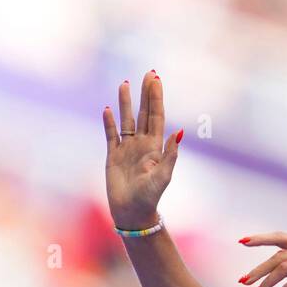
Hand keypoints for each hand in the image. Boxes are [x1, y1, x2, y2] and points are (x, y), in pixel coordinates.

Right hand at [103, 73, 182, 228]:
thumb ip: (170, 154)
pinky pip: (111, 135)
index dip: (156, 97)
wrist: (132, 212)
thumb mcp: (163, 176)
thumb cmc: (150, 197)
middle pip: (143, 113)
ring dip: (125, 102)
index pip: (156, 116)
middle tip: (148, 74)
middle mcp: (142, 144)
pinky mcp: (113, 156)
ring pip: (126, 120)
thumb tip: (178, 132)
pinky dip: (109, 122)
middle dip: (145, 94)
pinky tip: (108, 109)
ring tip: (125, 83)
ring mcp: (127, 149)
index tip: (156, 79)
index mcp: (155, 146)